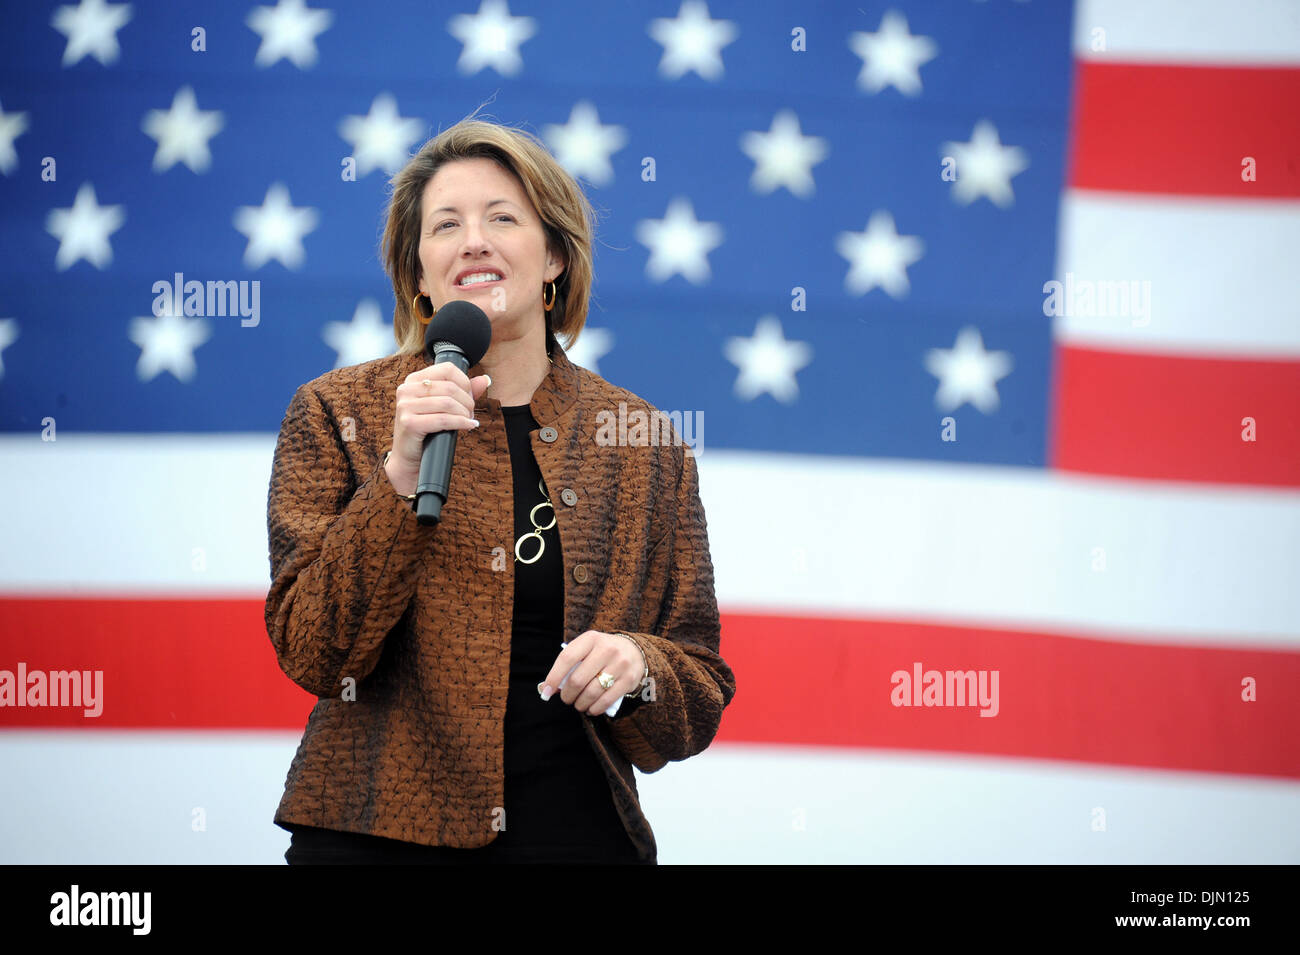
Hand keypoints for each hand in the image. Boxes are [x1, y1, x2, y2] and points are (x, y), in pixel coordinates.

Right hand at [385, 364, 491, 495]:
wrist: (409, 458)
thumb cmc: (427, 430)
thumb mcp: (444, 407)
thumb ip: (463, 391)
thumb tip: (485, 380)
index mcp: (413, 380)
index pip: (447, 369)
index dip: (465, 383)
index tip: (471, 397)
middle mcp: (406, 389)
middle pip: (450, 387)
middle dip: (467, 401)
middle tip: (471, 413)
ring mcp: (405, 406)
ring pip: (448, 403)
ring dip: (465, 413)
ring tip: (469, 420)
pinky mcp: (409, 423)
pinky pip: (443, 420)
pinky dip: (461, 423)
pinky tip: (469, 426)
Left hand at [539, 630, 642, 716]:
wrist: (634, 651)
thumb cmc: (601, 653)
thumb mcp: (586, 650)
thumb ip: (568, 666)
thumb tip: (546, 689)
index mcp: (591, 639)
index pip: (567, 658)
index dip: (553, 677)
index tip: (546, 691)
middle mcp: (607, 649)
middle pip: (578, 680)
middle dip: (567, 695)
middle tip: (566, 698)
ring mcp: (620, 664)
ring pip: (592, 693)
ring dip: (580, 704)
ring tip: (578, 704)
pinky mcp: (629, 679)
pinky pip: (606, 700)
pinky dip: (595, 709)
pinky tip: (591, 708)